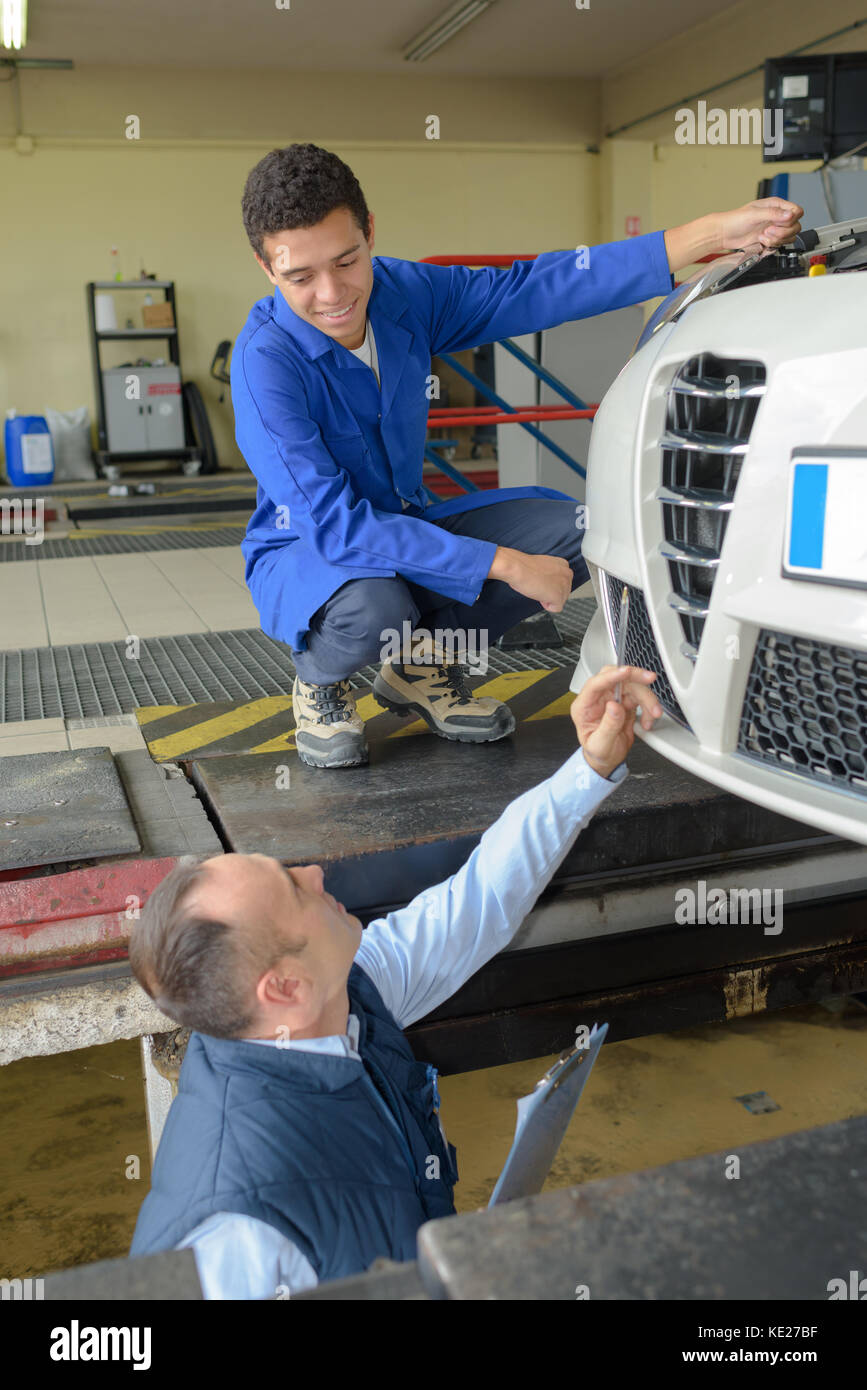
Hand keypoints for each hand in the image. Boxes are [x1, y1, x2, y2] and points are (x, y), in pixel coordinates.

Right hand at [489, 547, 572, 612]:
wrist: (517, 568)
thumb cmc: (524, 567)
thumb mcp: (542, 566)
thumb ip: (550, 574)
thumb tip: (548, 582)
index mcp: (563, 565)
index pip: (563, 583)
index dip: (550, 586)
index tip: (541, 582)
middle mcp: (567, 574)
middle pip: (564, 593)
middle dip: (551, 593)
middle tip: (538, 586)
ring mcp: (564, 585)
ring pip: (561, 601)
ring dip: (548, 598)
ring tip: (537, 588)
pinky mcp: (558, 596)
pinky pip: (556, 608)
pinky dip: (547, 606)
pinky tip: (539, 595)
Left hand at [570, 664, 662, 778]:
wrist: (607, 759)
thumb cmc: (598, 753)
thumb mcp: (600, 745)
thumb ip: (608, 726)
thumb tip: (614, 706)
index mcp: (584, 706)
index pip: (595, 684)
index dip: (611, 676)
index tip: (626, 672)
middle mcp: (598, 699)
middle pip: (616, 678)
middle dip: (635, 678)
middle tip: (649, 679)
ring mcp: (612, 699)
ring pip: (632, 686)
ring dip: (647, 698)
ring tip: (653, 714)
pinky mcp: (625, 702)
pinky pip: (640, 697)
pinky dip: (648, 706)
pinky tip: (648, 720)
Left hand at [716, 197, 802, 251]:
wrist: (725, 234)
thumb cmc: (735, 220)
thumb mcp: (754, 214)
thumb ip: (773, 214)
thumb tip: (790, 214)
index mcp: (776, 205)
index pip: (797, 211)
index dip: (792, 219)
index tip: (780, 223)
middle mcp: (777, 216)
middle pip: (795, 226)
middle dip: (783, 232)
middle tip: (768, 230)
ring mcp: (774, 228)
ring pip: (789, 237)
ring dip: (777, 239)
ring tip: (763, 236)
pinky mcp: (770, 239)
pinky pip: (780, 244)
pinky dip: (771, 245)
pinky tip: (761, 241)